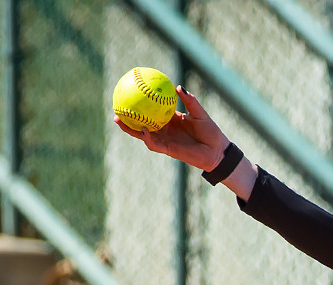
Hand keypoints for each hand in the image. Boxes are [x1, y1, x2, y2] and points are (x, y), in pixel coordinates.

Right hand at [115, 85, 229, 172]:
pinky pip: (154, 144)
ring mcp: (165, 139)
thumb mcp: (199, 112)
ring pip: (142, 134)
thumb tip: (178, 87)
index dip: (141, 103)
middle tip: (115, 106)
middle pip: (141, 122)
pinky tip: (142, 130)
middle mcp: (165, 129)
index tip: (130, 93)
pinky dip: (147, 137)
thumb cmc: (210, 131)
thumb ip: (189, 101)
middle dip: (127, 116)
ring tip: (118, 120)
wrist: (217, 151)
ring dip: (130, 128)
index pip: (151, 110)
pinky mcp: (168, 149)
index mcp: (170, 119)